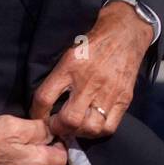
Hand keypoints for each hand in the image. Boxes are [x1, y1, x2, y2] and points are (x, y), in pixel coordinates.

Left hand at [30, 2, 155, 140]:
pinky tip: (93, 124)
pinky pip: (109, 126)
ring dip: (79, 132)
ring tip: (76, 127)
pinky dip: (98, 131)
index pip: (45, 98)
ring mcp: (109, 91)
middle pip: (69, 119)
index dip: (37, 113)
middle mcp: (89, 81)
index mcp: (70, 66)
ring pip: (90, 127)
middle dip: (59, 128)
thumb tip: (44, 102)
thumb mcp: (69, 53)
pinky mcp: (124, 98)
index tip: (39, 116)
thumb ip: (57, 77)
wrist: (126, 32)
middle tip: (57, 126)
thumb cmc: (94, 42)